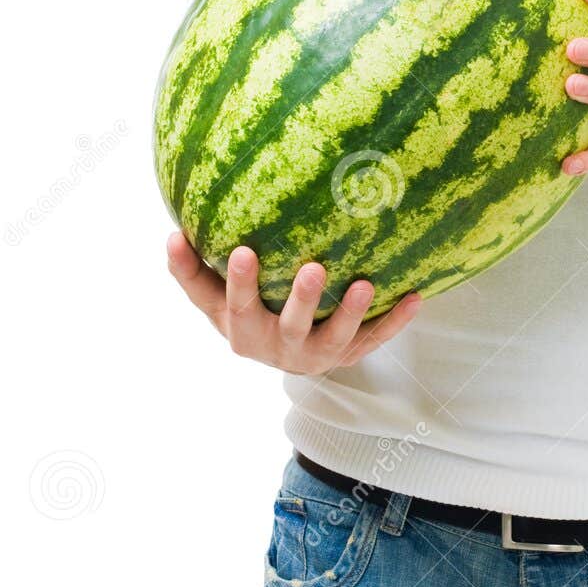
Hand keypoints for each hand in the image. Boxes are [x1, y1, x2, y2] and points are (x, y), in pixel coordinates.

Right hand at [166, 234, 420, 374]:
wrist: (285, 354)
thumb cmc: (245, 310)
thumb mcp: (213, 298)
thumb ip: (190, 270)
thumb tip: (172, 231)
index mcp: (241, 330)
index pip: (234, 307)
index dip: (238, 282)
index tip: (243, 250)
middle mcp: (278, 347)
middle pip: (288, 326)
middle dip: (300, 300)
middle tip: (313, 268)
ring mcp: (316, 354)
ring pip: (334, 338)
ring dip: (350, 312)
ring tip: (364, 284)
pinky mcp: (349, 355)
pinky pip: (374, 340)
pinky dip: (394, 322)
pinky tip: (415, 297)